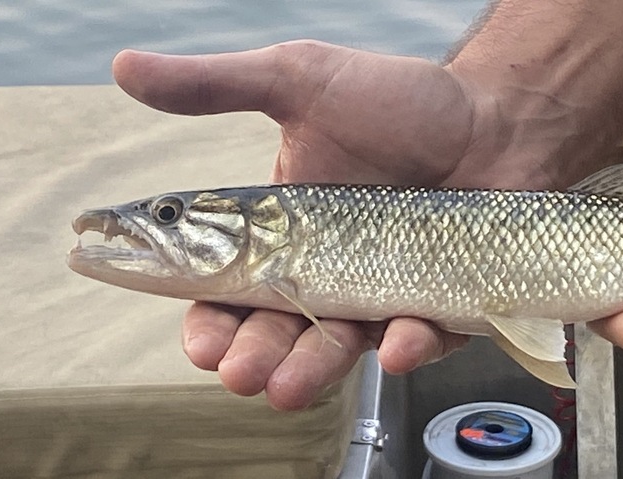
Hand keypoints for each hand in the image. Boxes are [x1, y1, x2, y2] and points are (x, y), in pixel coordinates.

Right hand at [112, 42, 520, 409]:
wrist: (499, 117)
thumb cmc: (403, 101)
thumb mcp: (301, 82)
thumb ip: (217, 86)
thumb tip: (124, 69)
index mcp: (284, 228)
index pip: (229, 285)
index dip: (209, 317)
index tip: (196, 338)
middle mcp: (329, 267)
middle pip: (277, 329)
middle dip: (252, 355)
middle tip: (237, 370)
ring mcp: (385, 290)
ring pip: (339, 346)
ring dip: (312, 368)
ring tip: (287, 385)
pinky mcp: (440, 304)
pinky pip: (421, 336)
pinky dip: (409, 344)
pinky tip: (398, 341)